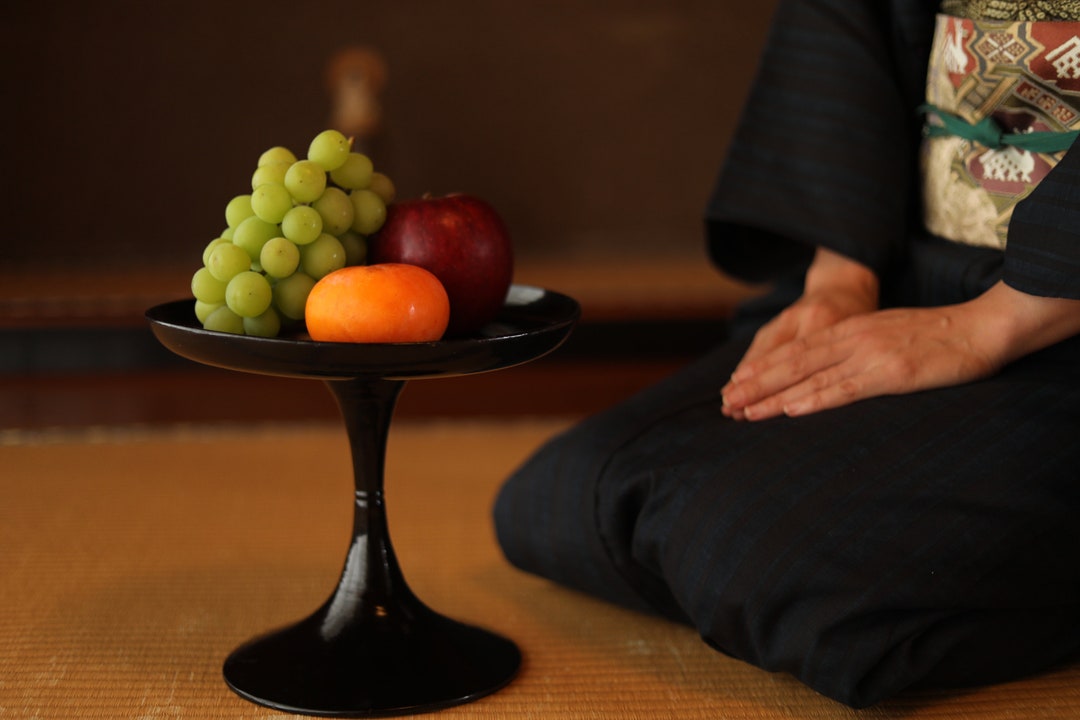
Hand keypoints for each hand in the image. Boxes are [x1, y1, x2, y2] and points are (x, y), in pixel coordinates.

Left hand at [720, 282, 1079, 420]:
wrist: (979, 328)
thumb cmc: (934, 337)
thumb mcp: (883, 336)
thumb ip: (853, 350)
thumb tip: (826, 372)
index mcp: (848, 330)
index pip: (794, 351)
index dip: (761, 368)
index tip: (735, 385)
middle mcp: (851, 339)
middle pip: (792, 364)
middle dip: (756, 384)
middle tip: (726, 403)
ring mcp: (868, 355)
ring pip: (810, 378)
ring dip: (774, 397)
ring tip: (745, 411)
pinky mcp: (890, 372)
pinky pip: (845, 389)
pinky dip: (815, 399)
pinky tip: (792, 409)